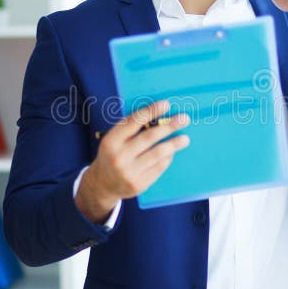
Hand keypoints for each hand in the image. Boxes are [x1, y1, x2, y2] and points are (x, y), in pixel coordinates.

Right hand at [75, 100, 189, 223]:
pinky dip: (167, 158)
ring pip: (157, 153)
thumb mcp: (113, 140)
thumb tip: (158, 116)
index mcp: (111, 141)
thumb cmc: (112, 155)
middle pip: (149, 137)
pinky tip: (171, 152)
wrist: (102, 184)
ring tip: (185, 139)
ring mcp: (129, 172)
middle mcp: (119, 156)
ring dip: (174, 144)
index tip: (166, 104)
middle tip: (184, 119)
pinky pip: (158, 167)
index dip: (151, 111)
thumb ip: (130, 129)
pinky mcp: (139, 184)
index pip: (133, 122)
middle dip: (169, 126)